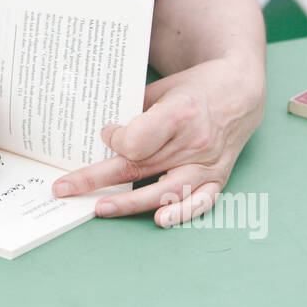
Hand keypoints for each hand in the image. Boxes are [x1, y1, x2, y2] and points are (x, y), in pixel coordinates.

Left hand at [51, 55, 265, 226]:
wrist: (241, 91)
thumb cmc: (195, 87)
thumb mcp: (163, 88)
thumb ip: (136, 111)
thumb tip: (102, 133)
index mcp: (180, 113)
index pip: (135, 140)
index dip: (114, 139)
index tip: (106, 133)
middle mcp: (194, 142)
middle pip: (138, 167)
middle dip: (96, 178)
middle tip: (65, 189)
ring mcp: (207, 164)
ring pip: (162, 190)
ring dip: (128, 203)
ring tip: (98, 209)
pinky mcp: (218, 177)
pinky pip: (199, 202)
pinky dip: (180, 212)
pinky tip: (158, 219)